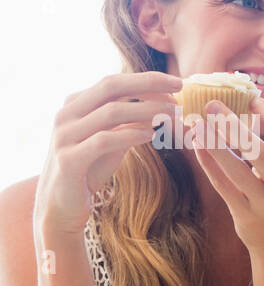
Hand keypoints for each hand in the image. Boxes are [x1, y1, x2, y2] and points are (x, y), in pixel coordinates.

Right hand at [36, 71, 182, 236]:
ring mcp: (65, 135)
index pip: (114, 82)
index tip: (176, 83)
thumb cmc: (90, 169)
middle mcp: (67, 114)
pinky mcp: (69, 159)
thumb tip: (164, 107)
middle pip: (110, 87)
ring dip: (147, 111)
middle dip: (148, 84)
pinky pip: (103, 141)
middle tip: (179, 89)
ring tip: (174, 115)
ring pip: (110, 112)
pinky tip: (152, 136)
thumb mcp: (114, 141)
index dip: (146, 79)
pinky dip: (130, 135)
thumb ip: (131, 123)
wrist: (60, 206)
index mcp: (76, 105)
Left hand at [190, 96, 263, 255]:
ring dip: (214, 145)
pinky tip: (197, 147)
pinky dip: (209, 165)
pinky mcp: (246, 216)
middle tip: (211, 105)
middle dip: (233, 126)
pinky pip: (223, 186)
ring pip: (237, 170)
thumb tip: (244, 115)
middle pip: (259, 152)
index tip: (254, 100)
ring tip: (197, 124)